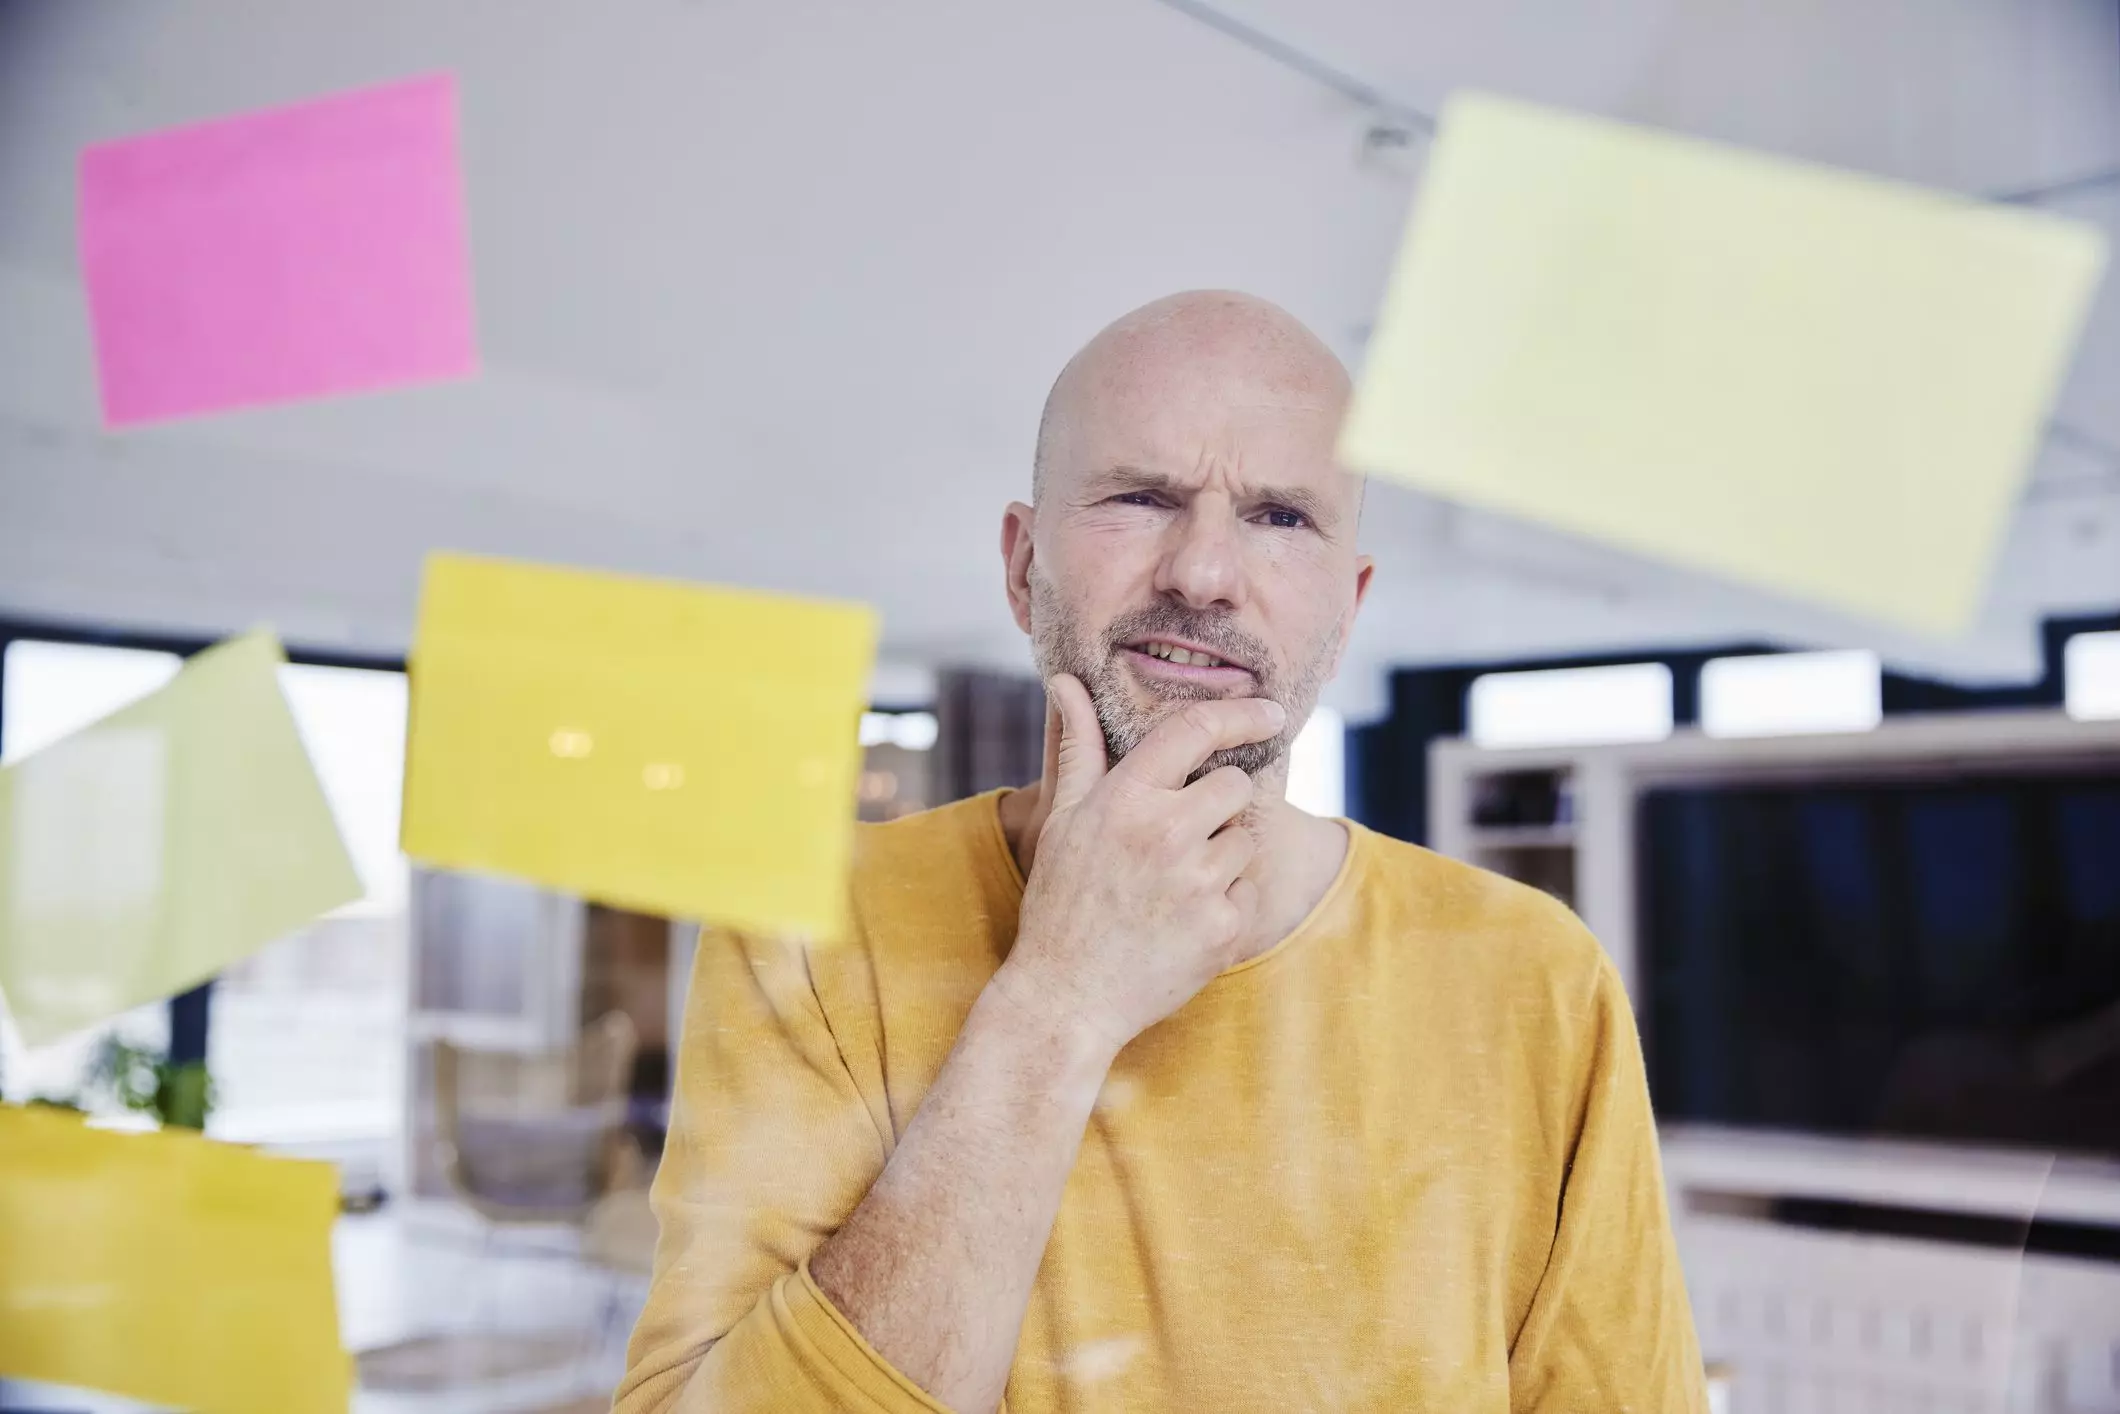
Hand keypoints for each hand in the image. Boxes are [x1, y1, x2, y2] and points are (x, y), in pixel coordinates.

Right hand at [994, 674, 1285, 1057]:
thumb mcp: (1063, 820)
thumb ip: (1078, 748)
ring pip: (1246, 840)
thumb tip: (1066, 682)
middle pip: (1236, 785)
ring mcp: (1198, 883)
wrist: (1067, 998)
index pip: (1195, 729)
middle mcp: (1166, 833)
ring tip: (1173, 886)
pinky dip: (1225, 902)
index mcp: (1125, 799)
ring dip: (1223, 855)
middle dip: (1221, 802)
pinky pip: (1248, 891)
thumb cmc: (1061, 903)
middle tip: (1182, 836)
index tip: (1271, 712)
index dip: (1241, 714)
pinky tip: (1183, 921)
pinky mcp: (1224, 927)